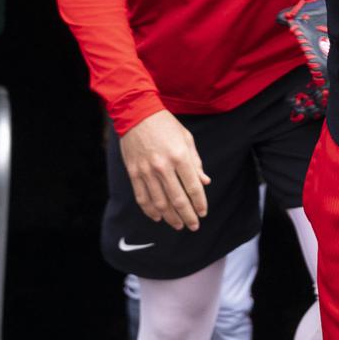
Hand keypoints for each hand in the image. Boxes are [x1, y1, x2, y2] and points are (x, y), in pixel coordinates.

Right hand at [119, 109, 210, 231]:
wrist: (137, 113)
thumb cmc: (165, 125)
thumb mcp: (186, 138)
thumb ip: (195, 162)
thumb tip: (205, 181)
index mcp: (179, 156)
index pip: (193, 187)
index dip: (200, 203)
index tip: (203, 213)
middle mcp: (163, 166)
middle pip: (178, 199)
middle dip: (187, 216)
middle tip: (193, 226)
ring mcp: (147, 171)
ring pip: (160, 203)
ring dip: (170, 217)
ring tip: (178, 225)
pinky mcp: (134, 173)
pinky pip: (142, 198)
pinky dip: (150, 211)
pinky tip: (158, 217)